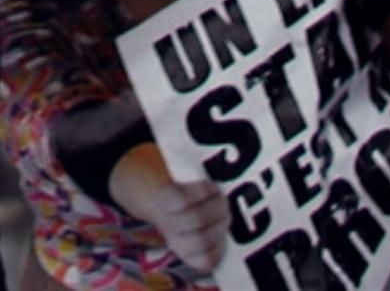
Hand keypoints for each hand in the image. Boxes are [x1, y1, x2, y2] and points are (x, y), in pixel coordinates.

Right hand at [112, 145, 223, 270]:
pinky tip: (224, 235)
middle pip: (194, 220)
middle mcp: (167, 223)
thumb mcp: (180, 168)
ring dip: (220, 226)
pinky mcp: (191, 258)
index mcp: (163, 198)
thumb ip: (192, 156)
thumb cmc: (183, 182)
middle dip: (215, 209)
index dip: (200, 191)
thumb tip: (213, 130)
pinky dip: (219, 248)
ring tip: (227, 215)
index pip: (179, 198)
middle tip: (225, 200)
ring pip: (201, 241)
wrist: (164, 206)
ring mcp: (178, 243)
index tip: (211, 184)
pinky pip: (206, 260)